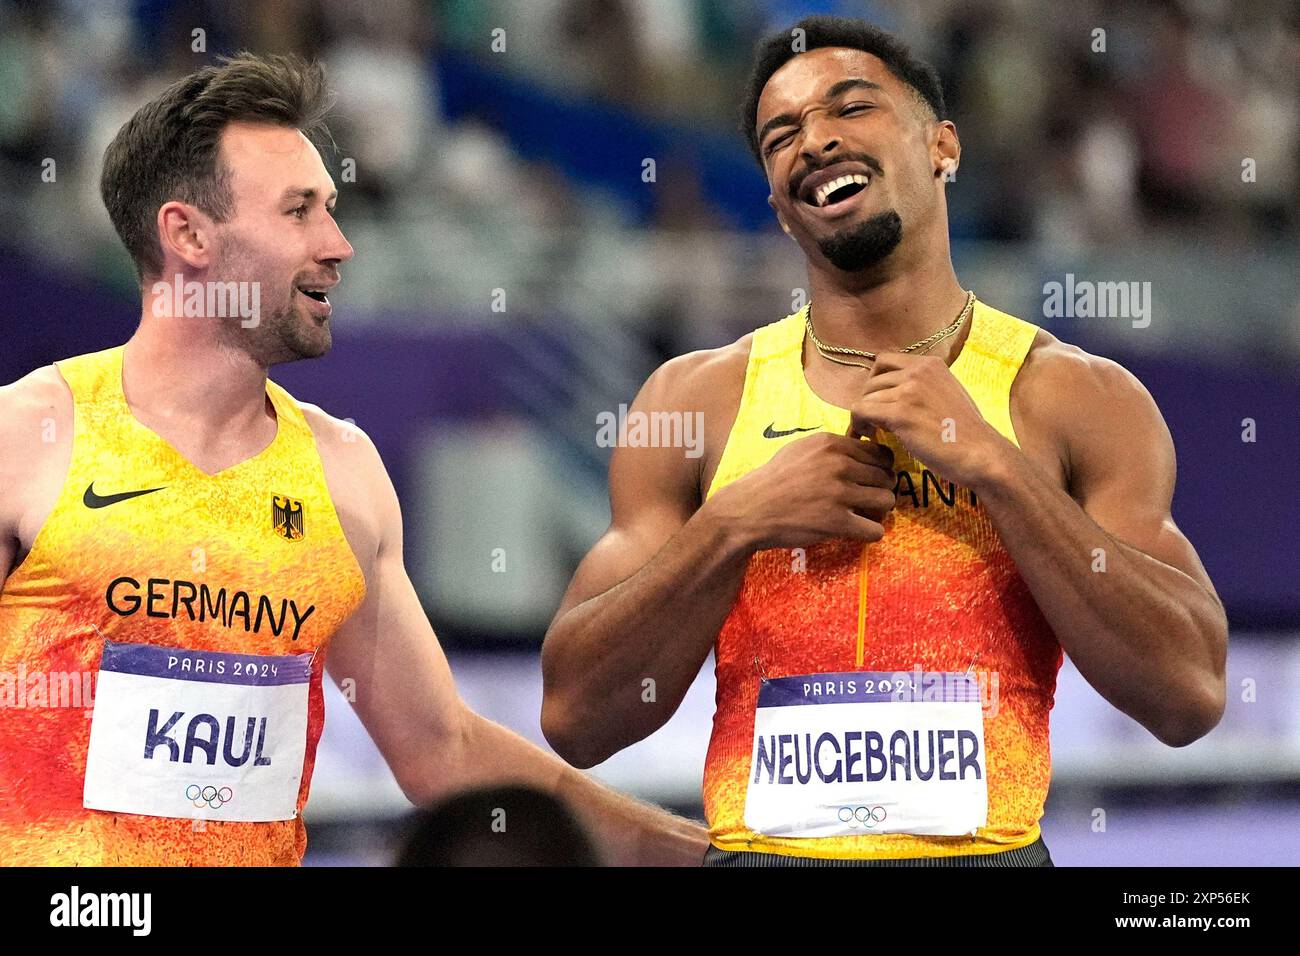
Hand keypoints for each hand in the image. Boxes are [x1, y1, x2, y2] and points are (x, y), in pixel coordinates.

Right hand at [707, 430, 895, 550]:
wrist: (748, 510)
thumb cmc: (773, 480)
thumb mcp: (800, 450)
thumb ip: (832, 448)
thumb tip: (864, 447)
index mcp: (831, 444)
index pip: (879, 453)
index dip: (878, 469)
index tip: (867, 480)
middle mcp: (838, 464)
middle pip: (886, 477)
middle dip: (879, 490)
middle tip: (865, 501)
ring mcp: (838, 493)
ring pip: (886, 501)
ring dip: (878, 511)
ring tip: (862, 515)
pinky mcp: (836, 522)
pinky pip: (875, 530)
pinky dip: (870, 533)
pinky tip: (856, 531)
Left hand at [847, 352, 1009, 490]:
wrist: (982, 453)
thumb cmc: (966, 432)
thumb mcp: (947, 394)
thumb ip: (924, 387)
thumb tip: (895, 389)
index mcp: (930, 364)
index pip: (885, 360)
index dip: (876, 382)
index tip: (879, 402)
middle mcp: (919, 371)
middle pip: (872, 380)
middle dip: (869, 400)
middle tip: (873, 422)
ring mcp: (909, 390)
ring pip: (865, 397)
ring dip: (864, 416)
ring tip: (872, 433)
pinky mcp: (900, 413)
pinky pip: (861, 411)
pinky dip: (858, 425)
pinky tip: (870, 438)